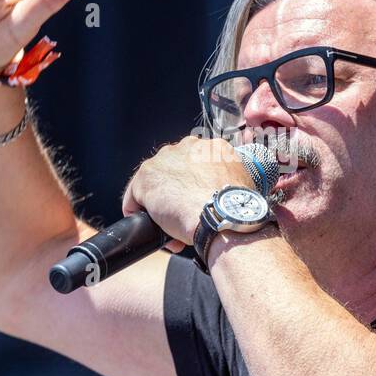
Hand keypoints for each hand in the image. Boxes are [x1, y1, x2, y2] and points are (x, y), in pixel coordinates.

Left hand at [121, 136, 253, 252]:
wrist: (222, 216)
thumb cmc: (236, 208)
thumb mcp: (240, 186)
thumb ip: (225, 183)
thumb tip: (219, 196)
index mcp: (214, 148)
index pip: (195, 165)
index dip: (194, 189)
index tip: (198, 205)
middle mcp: (188, 147)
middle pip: (174, 172)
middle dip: (177, 196)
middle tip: (185, 217)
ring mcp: (165, 160)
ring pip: (155, 185)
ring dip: (160, 207)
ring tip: (171, 228)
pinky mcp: (146, 177)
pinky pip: (135, 199)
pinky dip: (140, 215)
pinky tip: (151, 229)